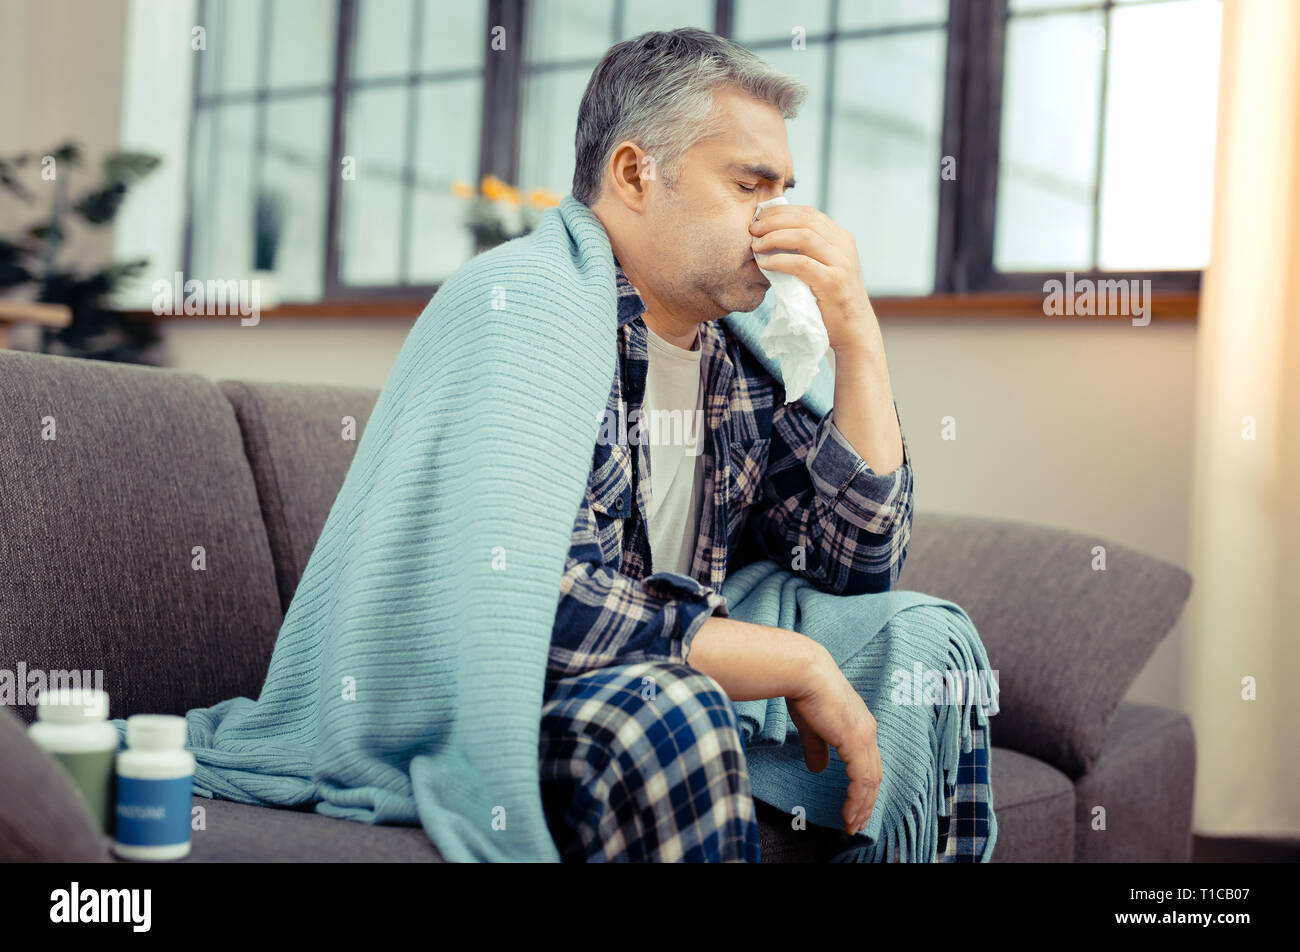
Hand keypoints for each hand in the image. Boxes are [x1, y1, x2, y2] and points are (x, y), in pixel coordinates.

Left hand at [749, 203, 881, 358]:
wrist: (854, 330)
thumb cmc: (832, 301)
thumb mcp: (825, 267)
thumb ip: (810, 251)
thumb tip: (773, 236)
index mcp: (841, 238)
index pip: (808, 213)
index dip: (781, 212)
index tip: (758, 217)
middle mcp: (844, 245)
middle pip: (805, 219)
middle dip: (773, 220)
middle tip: (752, 228)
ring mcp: (841, 263)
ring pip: (804, 236)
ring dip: (774, 237)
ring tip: (755, 245)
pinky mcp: (833, 282)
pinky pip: (801, 263)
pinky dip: (779, 260)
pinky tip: (764, 264)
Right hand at [786, 649, 882, 836]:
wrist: (804, 672)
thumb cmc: (805, 691)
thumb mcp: (812, 726)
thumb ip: (818, 748)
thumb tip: (818, 769)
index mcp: (859, 726)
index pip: (867, 764)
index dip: (862, 788)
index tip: (853, 807)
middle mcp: (868, 731)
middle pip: (873, 776)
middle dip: (865, 803)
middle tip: (856, 823)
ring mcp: (864, 736)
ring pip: (870, 781)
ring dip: (861, 806)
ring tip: (852, 825)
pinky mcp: (856, 740)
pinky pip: (861, 779)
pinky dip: (856, 799)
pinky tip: (849, 813)